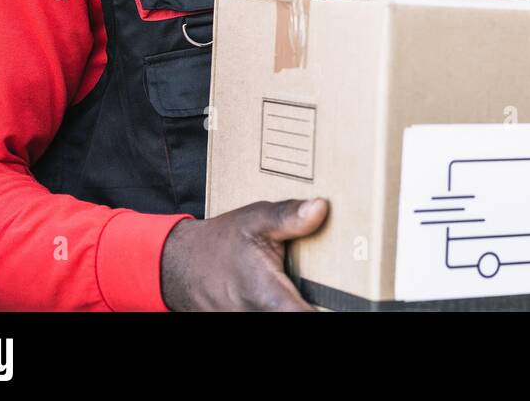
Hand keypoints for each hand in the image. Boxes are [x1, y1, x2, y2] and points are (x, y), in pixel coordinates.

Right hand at [160, 198, 327, 310]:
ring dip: (301, 304)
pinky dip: (288, 306)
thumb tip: (320, 208)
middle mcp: (258, 317)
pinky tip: (296, 292)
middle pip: (299, 317)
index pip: (304, 317)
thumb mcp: (254, 220)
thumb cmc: (220, 243)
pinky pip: (277, 316)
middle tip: (338, 292)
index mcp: (267, 295)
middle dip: (323, 303)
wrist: (179, 267)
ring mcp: (249, 322)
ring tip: (318, 290)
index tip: (350, 301)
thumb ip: (289, 216)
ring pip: (288, 316)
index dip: (332, 310)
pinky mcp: (248, 322)